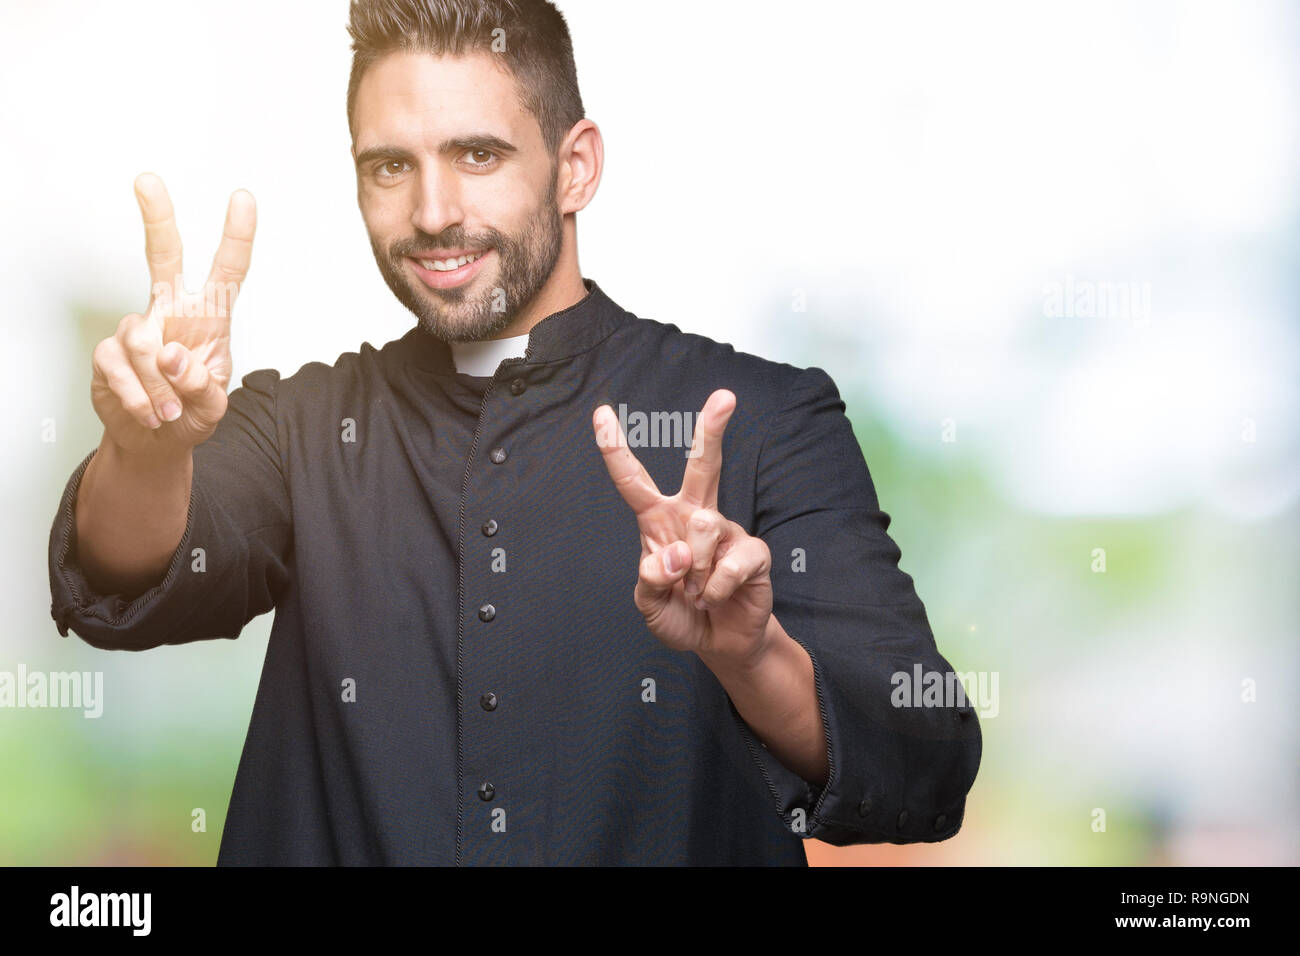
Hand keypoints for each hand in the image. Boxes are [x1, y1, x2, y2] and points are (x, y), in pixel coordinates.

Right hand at [90, 173, 255, 457]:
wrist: (155, 441)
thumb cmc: (192, 411)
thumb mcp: (213, 407)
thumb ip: (202, 385)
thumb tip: (172, 354)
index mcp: (209, 318)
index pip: (227, 272)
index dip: (237, 237)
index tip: (242, 199)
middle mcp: (171, 312)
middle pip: (163, 256)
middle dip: (157, 218)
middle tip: (147, 180)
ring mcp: (136, 328)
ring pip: (144, 343)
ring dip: (159, 388)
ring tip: (169, 411)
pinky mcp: (108, 351)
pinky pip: (120, 368)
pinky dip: (139, 398)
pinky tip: (150, 413)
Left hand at [592, 389, 773, 666]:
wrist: (719, 643)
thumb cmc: (680, 614)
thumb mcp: (649, 604)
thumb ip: (651, 580)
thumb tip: (676, 553)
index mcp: (659, 521)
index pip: (633, 481)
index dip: (614, 449)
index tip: (600, 414)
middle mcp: (694, 516)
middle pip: (703, 465)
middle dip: (712, 430)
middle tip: (726, 397)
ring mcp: (725, 531)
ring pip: (703, 529)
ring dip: (693, 573)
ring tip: (696, 591)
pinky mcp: (752, 552)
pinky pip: (728, 564)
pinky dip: (714, 589)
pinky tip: (716, 596)